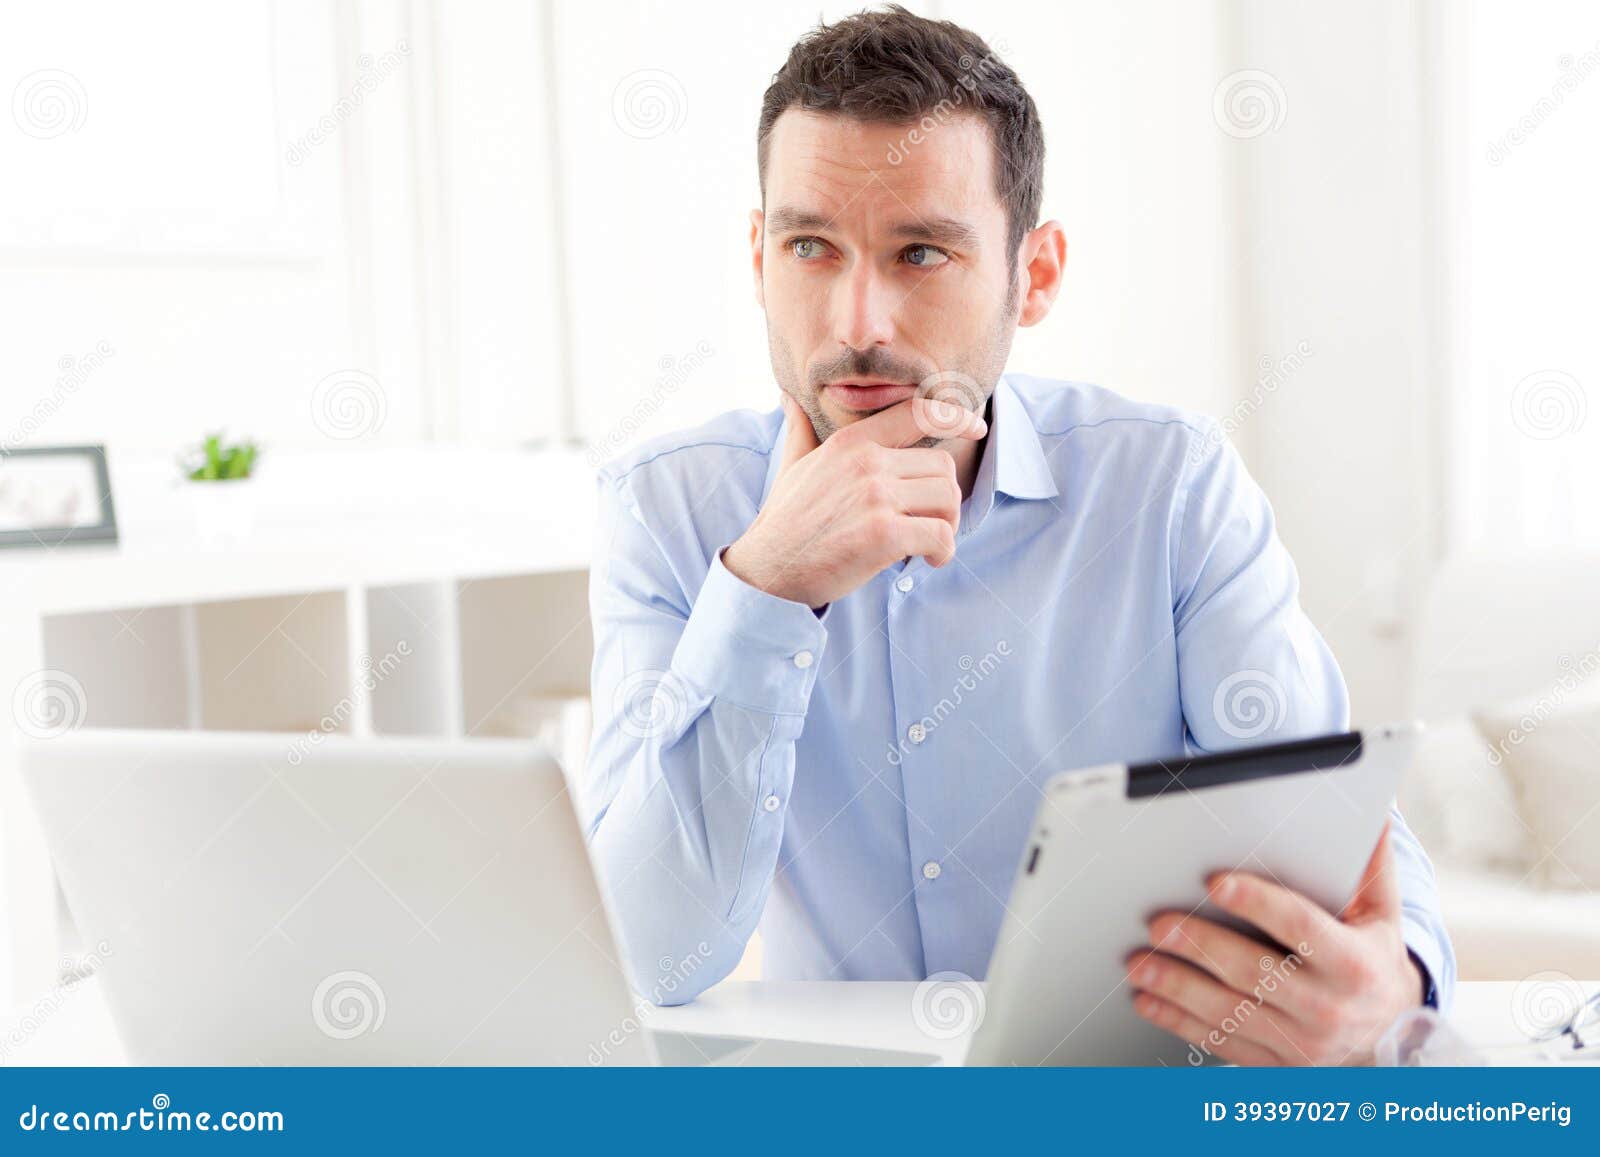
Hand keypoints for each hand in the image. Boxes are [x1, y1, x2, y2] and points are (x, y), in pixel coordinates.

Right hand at [723, 393, 985, 607]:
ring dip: (947, 526)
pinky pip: (940, 535)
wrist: (767, 570)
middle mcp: (866, 462)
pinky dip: (943, 552)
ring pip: (948, 499)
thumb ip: (799, 430)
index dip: (954, 415)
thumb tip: (788, 399)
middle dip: (944, 501)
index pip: (916, 412)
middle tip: (930, 525)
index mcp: (850, 442)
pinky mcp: (883, 534)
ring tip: (928, 545)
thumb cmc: (785, 522)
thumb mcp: (792, 467)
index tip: (976, 427)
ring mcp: (875, 496)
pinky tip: (927, 562)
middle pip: (942, 467)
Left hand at [1126, 823, 1424, 1065]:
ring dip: (1177, 987)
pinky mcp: (1278, 1066)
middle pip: (1253, 972)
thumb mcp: (1382, 915)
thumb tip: (1374, 812)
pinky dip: (1179, 1022)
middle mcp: (1327, 1007)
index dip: (1257, 902)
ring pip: (1228, 1012)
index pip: (1300, 926)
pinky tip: (1149, 1001)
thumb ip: (1370, 866)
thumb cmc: (1374, 963)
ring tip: (1139, 964)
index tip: (1216, 881)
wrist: (1391, 1037)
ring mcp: (1301, 1043)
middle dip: (1199, 946)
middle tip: (1157, 924)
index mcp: (1354, 963)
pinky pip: (1221, 1042)